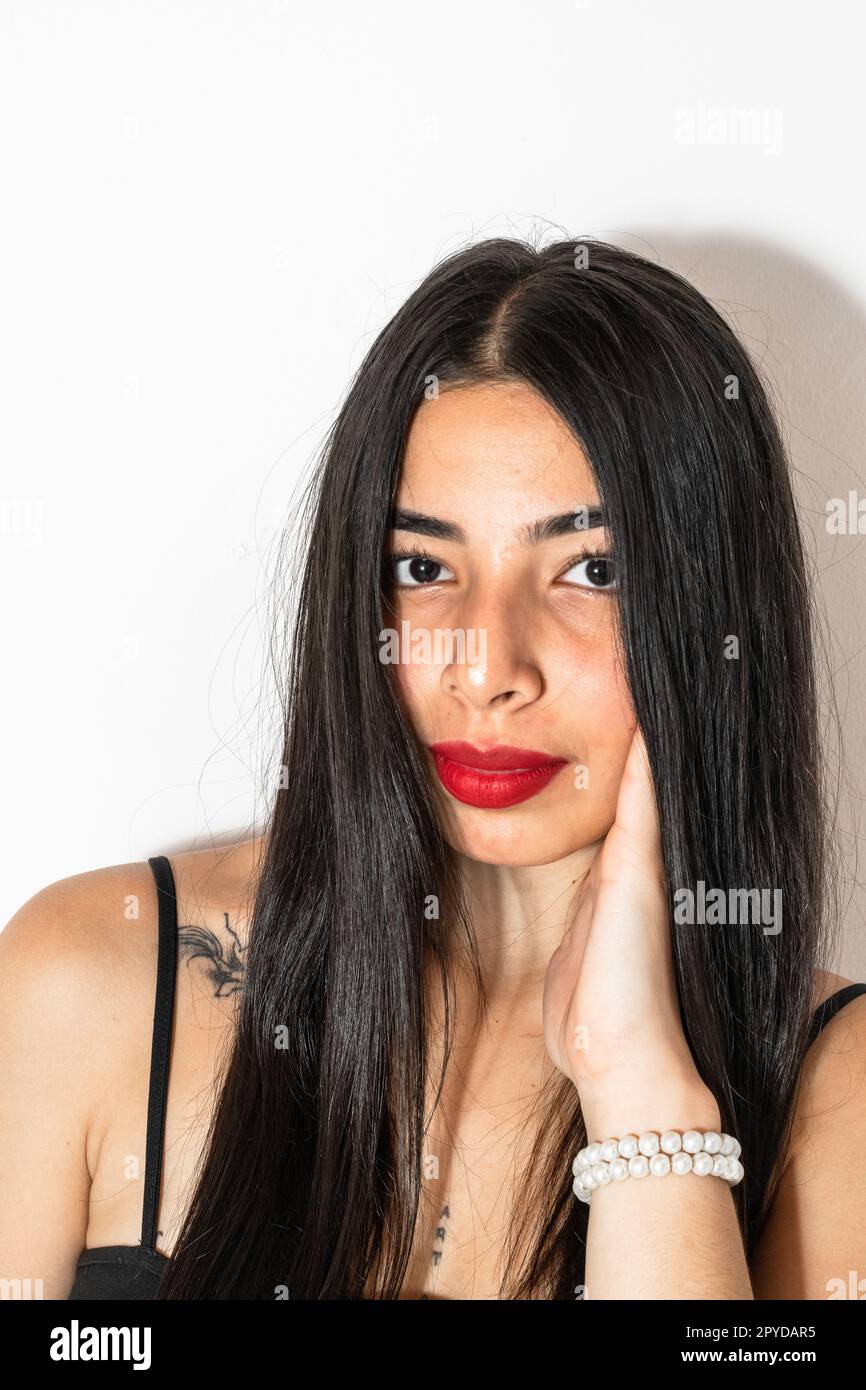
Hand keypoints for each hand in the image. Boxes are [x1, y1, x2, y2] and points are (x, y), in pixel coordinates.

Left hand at [542, 728, 715, 1133]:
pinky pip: (639, 806)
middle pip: (631, 800)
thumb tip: (572, 928)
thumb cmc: (589, 1025)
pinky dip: (641, 768)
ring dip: (641, 751)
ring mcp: (639, 874)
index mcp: (612, 895)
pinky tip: (642, 728)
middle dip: (633, 754)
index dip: (615, 782)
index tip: (610, 737)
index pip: (613, 824)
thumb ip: (578, 933)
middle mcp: (633, 878)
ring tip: (642, 698)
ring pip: (639, 795)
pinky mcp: (636, 877)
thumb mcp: (574, 964)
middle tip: (637, 697)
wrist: (617, 1061)